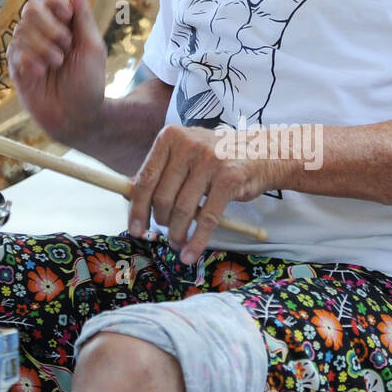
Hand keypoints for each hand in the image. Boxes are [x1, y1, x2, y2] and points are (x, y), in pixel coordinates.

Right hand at [7, 0, 107, 146]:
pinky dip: (32, 61)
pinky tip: (41, 73)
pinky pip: (15, 51)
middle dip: (50, 28)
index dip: (52, 1)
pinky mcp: (15, 64)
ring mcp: (26, 47)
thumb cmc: (88, 84)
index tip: (66, 16)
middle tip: (64, 47)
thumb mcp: (93, 47)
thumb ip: (84, 17)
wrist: (75, 116)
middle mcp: (41, 31)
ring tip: (56, 65)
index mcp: (60, 22)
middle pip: (31, 7)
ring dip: (44, 49)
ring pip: (22, 30)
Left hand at [128, 124, 280, 263]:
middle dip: (160, 222)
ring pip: (182, 210)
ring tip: (176, 243)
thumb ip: (161, 172)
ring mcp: (209, 161)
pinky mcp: (229, 179)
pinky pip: (206, 218)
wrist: (261, 152)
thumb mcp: (184, 153)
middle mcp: (188, 145)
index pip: (145, 178)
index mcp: (170, 137)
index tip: (134, 229)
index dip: (137, 208)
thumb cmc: (215, 157)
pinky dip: (196, 241)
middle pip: (162, 197)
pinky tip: (190, 254)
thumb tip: (130, 200)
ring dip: (176, 234)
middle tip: (165, 233)